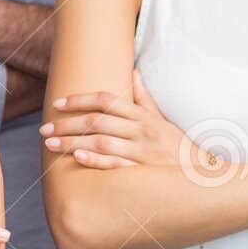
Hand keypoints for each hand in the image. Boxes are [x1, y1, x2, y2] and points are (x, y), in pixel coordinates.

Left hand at [41, 71, 186, 168]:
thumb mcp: (162, 119)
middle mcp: (142, 130)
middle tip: (44, 128)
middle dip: (67, 123)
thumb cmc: (177, 147)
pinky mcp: (143, 173)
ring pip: (101, 142)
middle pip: (97, 121)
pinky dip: (96, 161)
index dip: (80, 99)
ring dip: (73, 142)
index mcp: (143, 116)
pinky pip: (116, 165)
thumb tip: (132, 72)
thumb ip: (144, 98)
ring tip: (50, 143)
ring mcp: (143, 152)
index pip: (107, 100)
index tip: (58, 103)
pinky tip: (77, 158)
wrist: (203, 176)